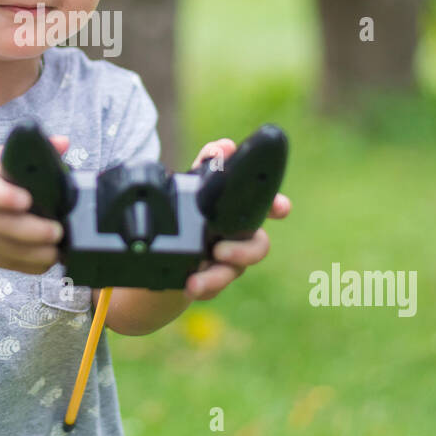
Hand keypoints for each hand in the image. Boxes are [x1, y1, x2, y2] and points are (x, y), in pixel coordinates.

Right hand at [0, 135, 70, 274]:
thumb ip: (27, 153)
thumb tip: (63, 143)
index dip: (5, 196)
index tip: (27, 200)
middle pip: (0, 224)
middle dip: (32, 231)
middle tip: (56, 230)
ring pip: (6, 250)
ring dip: (35, 253)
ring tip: (57, 248)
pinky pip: (8, 265)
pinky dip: (30, 265)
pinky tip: (48, 259)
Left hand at [184, 138, 289, 300]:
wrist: (154, 258)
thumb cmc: (181, 218)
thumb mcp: (188, 189)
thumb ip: (205, 165)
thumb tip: (224, 146)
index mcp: (235, 214)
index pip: (264, 208)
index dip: (276, 206)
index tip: (281, 208)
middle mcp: (236, 240)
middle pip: (258, 246)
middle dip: (246, 251)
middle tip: (221, 249)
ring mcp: (224, 264)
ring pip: (234, 272)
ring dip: (219, 274)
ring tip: (197, 276)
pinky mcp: (208, 284)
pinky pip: (212, 289)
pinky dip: (202, 287)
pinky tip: (189, 285)